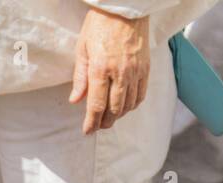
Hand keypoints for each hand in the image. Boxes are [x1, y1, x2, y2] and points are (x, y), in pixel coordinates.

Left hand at [70, 9, 150, 133]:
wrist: (125, 7)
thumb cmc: (100, 24)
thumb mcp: (83, 48)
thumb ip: (80, 77)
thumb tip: (76, 100)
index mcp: (100, 69)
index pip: (96, 105)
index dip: (91, 122)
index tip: (87, 131)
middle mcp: (120, 73)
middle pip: (114, 110)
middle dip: (105, 122)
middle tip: (98, 127)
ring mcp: (135, 71)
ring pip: (128, 105)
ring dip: (118, 116)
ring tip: (110, 118)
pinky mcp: (146, 67)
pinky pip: (141, 94)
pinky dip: (132, 104)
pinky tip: (125, 106)